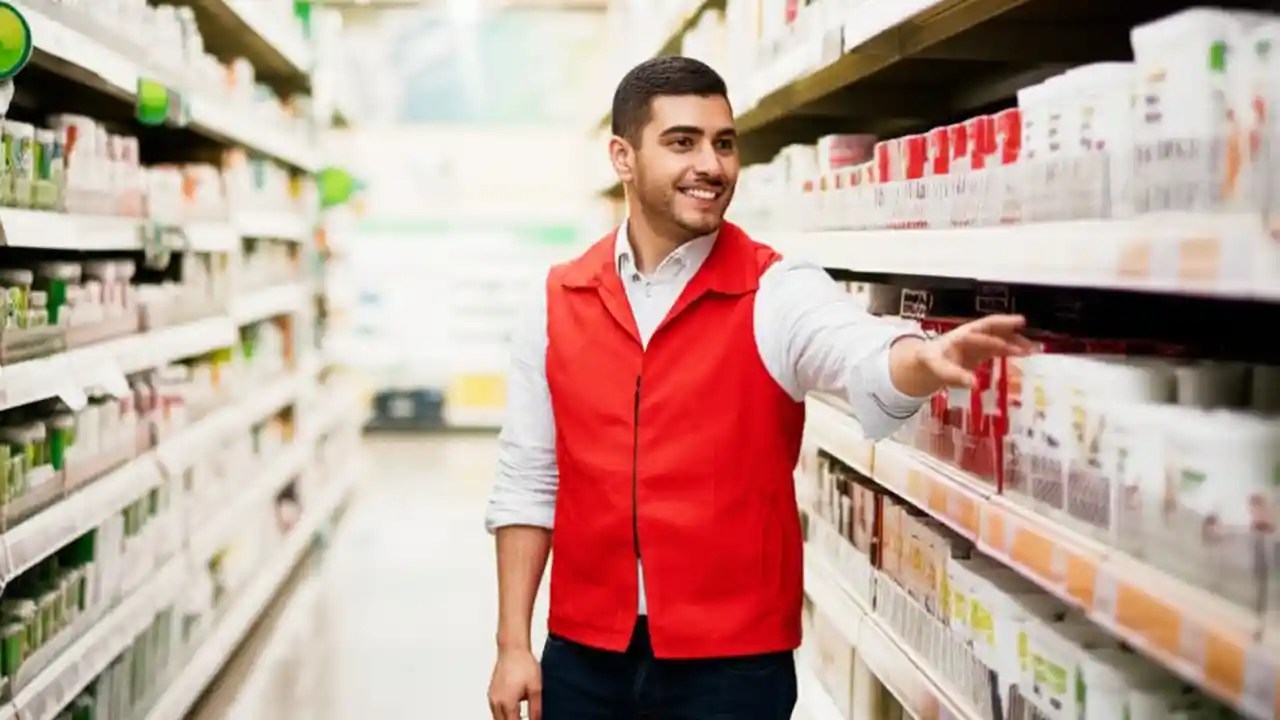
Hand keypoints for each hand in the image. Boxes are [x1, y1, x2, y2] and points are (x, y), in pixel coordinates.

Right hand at [488, 647, 541, 719]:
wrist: (512, 648)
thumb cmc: (524, 664)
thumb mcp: (535, 688)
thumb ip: (535, 708)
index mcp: (508, 702)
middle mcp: (496, 701)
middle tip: (524, 718)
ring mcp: (492, 697)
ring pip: (496, 718)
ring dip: (507, 719)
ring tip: (519, 716)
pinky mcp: (491, 692)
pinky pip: (494, 709)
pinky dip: (502, 714)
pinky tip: (512, 710)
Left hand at [916, 314, 1032, 388]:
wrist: (927, 364)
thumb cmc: (931, 361)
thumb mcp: (937, 368)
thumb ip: (954, 375)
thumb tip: (973, 384)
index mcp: (960, 335)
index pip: (978, 334)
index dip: (992, 340)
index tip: (1006, 345)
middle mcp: (971, 335)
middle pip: (992, 328)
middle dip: (1008, 328)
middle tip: (1026, 332)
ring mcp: (978, 343)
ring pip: (999, 337)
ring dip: (1015, 341)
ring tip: (1032, 348)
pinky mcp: (982, 352)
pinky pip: (999, 348)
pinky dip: (1012, 349)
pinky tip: (1024, 354)